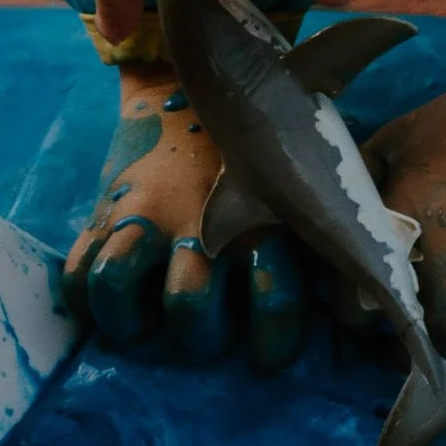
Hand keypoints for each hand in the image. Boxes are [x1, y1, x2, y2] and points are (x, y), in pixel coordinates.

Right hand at [62, 64, 302, 366]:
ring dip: (135, 327)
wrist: (191, 86)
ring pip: (127, 295)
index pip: (276, 303)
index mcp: (265, 220)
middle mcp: (205, 223)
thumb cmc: (260, 156)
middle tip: (202, 333)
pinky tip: (112, 309)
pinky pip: (82, 276)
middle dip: (197, 340)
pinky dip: (89, 304)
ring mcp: (149, 216)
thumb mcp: (298, 190)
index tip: (265, 358)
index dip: (272, 345)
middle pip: (191, 314)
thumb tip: (364, 308)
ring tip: (146, 329)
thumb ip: (324, 242)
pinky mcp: (106, 211)